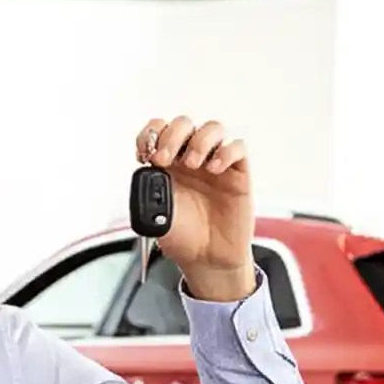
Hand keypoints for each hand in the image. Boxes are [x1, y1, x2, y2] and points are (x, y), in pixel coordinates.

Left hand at [135, 116, 255, 300]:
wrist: (206, 259)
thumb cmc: (182, 238)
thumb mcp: (154, 217)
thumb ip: (148, 194)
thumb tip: (147, 172)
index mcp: (167, 165)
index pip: (158, 131)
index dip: (150, 135)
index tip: (145, 155)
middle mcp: (190, 159)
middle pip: (183, 123)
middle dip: (172, 135)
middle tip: (165, 159)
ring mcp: (215, 164)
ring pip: (213, 128)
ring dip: (200, 141)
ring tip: (194, 165)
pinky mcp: (238, 174)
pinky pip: (238, 147)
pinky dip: (226, 152)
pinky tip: (215, 169)